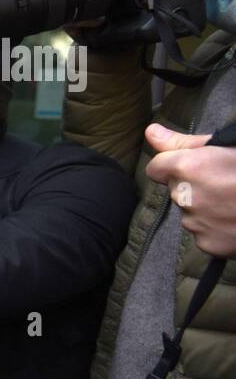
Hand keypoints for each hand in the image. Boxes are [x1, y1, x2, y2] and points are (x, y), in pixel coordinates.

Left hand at [144, 124, 235, 256]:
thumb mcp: (229, 147)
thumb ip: (185, 143)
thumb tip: (150, 132)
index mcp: (188, 168)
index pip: (156, 167)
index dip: (173, 165)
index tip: (195, 166)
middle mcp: (186, 197)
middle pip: (177, 189)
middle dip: (195, 185)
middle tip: (227, 183)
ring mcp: (196, 224)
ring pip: (190, 212)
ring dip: (206, 207)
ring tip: (235, 202)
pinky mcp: (208, 246)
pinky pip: (203, 234)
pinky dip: (216, 228)